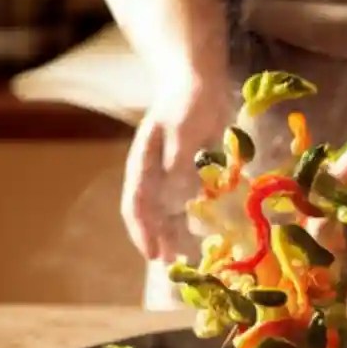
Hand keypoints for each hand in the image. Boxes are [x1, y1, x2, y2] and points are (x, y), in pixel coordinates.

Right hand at [121, 75, 231, 260]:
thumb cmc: (187, 100)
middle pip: (152, 214)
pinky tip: (210, 232)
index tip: (153, 254)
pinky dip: (198, 217)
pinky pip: (191, 200)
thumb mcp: (183, 128)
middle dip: (160, 240)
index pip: (137, 204)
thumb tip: (175, 195)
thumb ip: (179, 159)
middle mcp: (154, 173)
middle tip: (173, 266)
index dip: (143, 231)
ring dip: (177, 233)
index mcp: (144, 163)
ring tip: (189, 258)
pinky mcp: (190, 171)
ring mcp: (171, 173)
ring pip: (170, 211)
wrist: (198, 81)